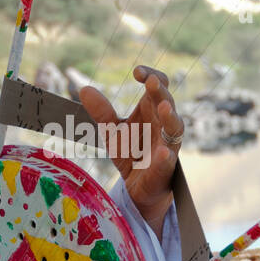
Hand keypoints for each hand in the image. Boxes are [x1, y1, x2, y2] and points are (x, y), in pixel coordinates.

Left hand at [78, 64, 182, 236]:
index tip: (137, 72)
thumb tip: (84, 89)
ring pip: (175, 128)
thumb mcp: (112, 132)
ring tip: (164, 107)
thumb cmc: (131, 154)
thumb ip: (102, 112)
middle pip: (168, 102)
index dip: (151, 75)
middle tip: (151, 82)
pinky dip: (165, 156)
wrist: (137, 188)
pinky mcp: (165, 168)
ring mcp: (167, 145)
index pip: (159, 85)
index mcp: (152, 110)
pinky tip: (162, 152)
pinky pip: (168, 160)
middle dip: (161, 92)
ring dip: (171, 117)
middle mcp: (163, 124)